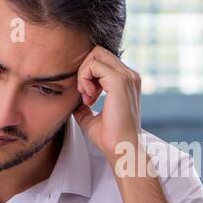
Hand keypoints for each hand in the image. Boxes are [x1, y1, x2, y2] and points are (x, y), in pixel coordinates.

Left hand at [73, 45, 142, 164]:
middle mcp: (130, 75)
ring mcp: (127, 77)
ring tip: (86, 97)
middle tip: (84, 94)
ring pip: (95, 55)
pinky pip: (94, 65)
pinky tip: (88, 97)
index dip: (88, 74)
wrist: (121, 149)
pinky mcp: (120, 82)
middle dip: (85, 70)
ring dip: (83, 74)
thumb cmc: (109, 137)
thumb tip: (71, 98)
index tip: (86, 98)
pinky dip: (84, 78)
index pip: (102, 60)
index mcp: (127, 81)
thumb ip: (83, 103)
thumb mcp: (91, 116)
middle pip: (98, 52)